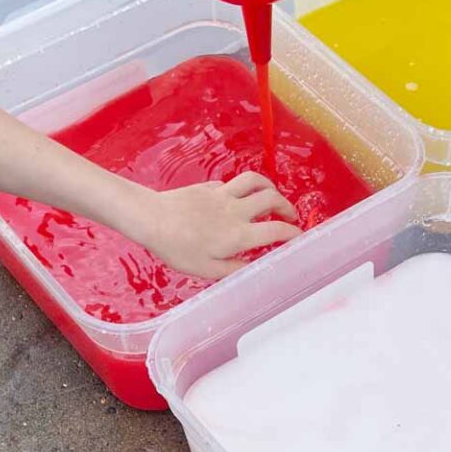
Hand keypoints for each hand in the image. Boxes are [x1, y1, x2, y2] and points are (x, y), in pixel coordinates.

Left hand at [134, 173, 299, 280]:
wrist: (152, 219)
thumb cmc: (177, 248)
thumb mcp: (207, 270)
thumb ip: (234, 269)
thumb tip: (253, 267)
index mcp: (239, 235)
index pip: (276, 230)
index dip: (292, 233)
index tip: (298, 237)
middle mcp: (236, 211)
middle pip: (272, 199)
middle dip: (287, 206)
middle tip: (290, 216)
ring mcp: (222, 195)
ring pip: (255, 182)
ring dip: (270, 188)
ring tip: (273, 197)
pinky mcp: (209, 187)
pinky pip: (232, 184)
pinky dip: (242, 189)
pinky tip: (238, 198)